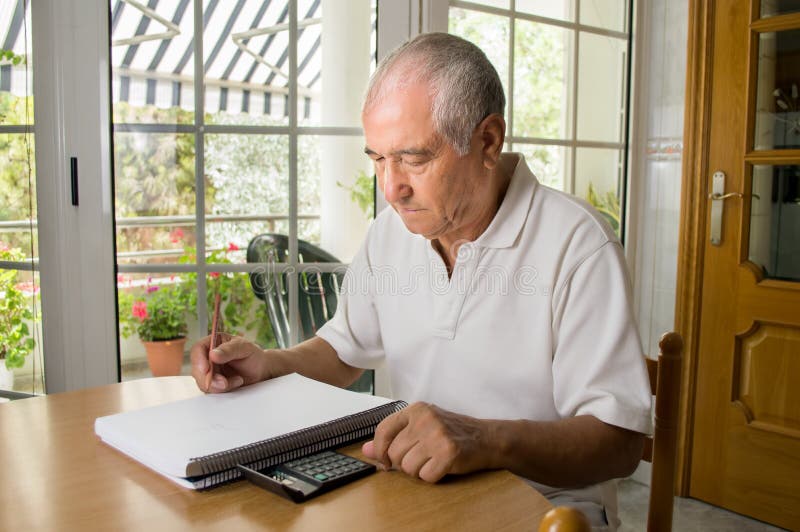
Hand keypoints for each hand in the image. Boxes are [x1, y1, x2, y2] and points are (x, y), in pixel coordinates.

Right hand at [190, 334, 278, 392]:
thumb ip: (229, 350)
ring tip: (237, 380)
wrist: (261, 370)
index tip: (206, 369)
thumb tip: (213, 354)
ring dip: (218, 386)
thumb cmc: (253, 355)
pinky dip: (223, 390)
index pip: (198, 349)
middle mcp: (208, 357)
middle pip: (197, 369)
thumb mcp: (245, 348)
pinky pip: (211, 390)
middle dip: (209, 379)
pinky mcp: (213, 383)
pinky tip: (236, 383)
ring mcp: (210, 371)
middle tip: (224, 383)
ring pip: (203, 382)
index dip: (198, 360)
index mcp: (213, 342)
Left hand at [361, 402, 490, 482]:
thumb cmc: (451, 433)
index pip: (383, 430)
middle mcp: (425, 419)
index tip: (385, 460)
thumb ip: (393, 437)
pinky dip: (433, 476)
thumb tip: (365, 450)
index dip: (380, 450)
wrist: (487, 438)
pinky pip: (425, 476)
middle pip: (394, 453)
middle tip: (422, 457)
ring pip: (408, 467)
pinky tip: (443, 466)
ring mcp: (437, 435)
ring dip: (419, 470)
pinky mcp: (449, 453)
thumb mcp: (420, 427)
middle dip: (404, 462)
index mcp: (416, 409)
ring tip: (433, 460)